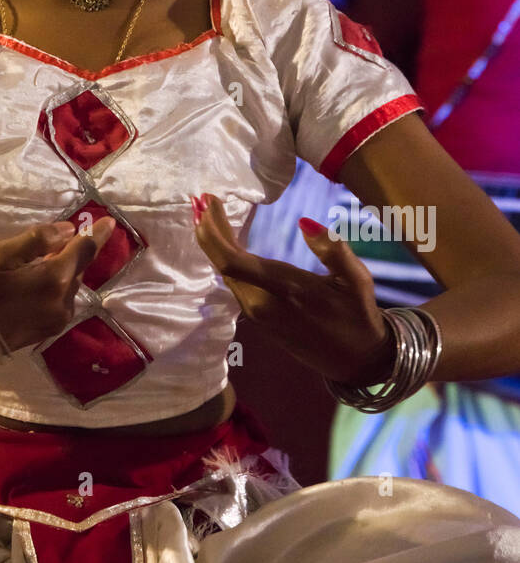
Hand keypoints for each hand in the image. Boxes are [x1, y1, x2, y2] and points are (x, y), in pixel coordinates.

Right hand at [0, 216, 114, 358]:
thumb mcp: (2, 254)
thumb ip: (38, 240)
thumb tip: (69, 230)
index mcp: (54, 280)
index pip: (84, 251)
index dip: (97, 234)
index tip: (109, 221)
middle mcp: (62, 302)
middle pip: (78, 270)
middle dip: (74, 253)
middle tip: (63, 239)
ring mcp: (57, 320)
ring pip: (70, 287)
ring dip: (64, 272)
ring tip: (46, 260)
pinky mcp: (48, 332)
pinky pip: (61, 302)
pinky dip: (58, 288)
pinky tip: (40, 282)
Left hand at [192, 194, 393, 384]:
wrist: (355, 362)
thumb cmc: (358, 316)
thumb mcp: (357, 281)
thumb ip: (334, 251)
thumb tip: (304, 222)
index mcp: (286, 291)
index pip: (234, 263)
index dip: (214, 233)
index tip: (207, 202)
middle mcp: (263, 304)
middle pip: (223, 265)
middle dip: (209, 231)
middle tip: (204, 200)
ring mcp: (258, 314)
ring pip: (226, 274)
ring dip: (215, 244)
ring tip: (210, 213)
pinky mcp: (259, 319)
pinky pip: (234, 282)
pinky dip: (225, 258)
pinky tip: (226, 242)